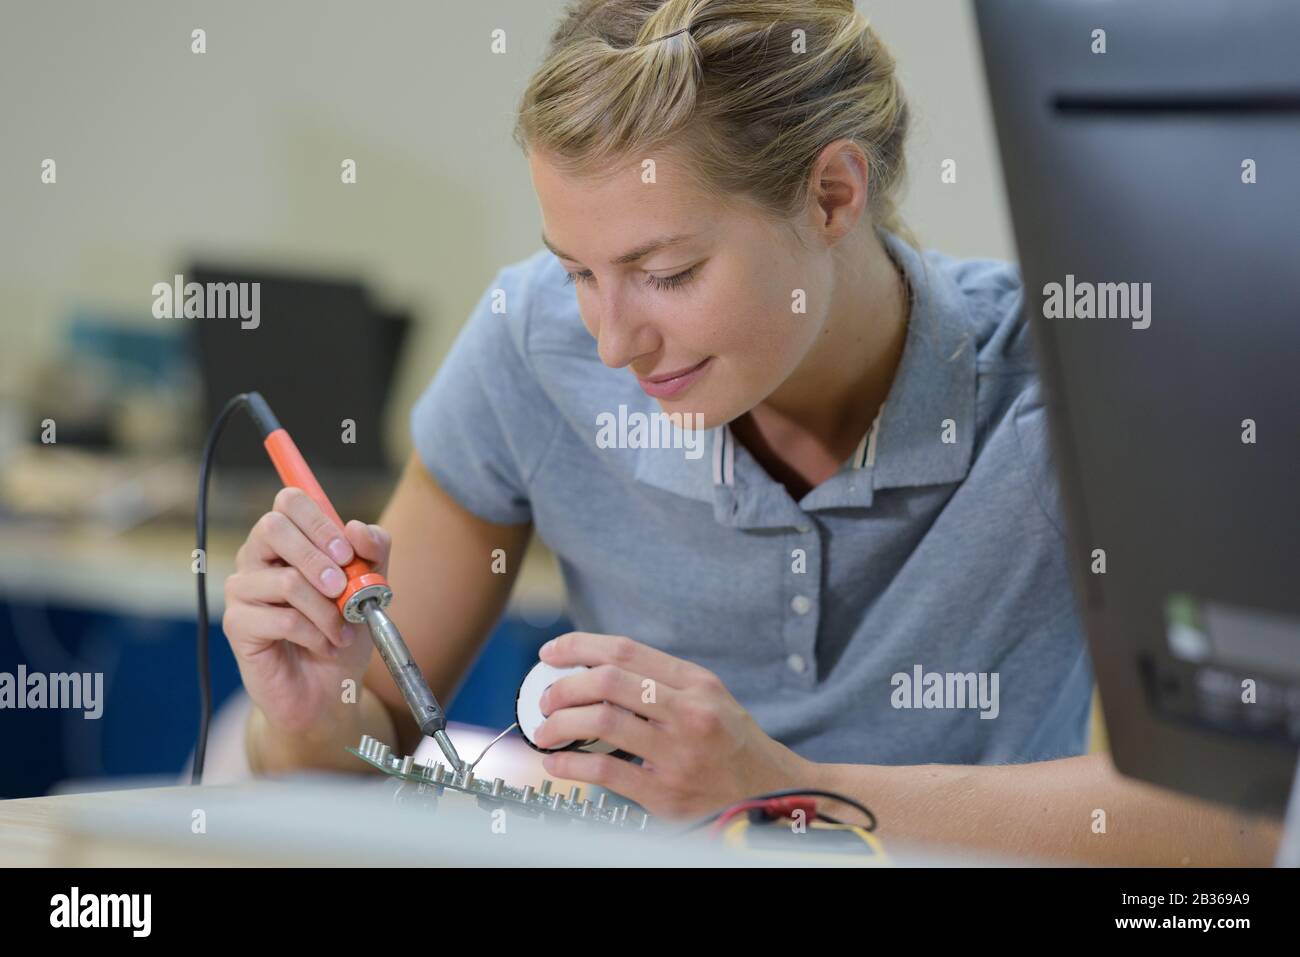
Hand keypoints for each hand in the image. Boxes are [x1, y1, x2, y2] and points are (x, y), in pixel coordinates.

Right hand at [222, 486, 389, 737]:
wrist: (331, 689)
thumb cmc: (344, 631)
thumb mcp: (371, 586)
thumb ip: (373, 551)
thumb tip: (356, 528)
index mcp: (287, 541)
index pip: (289, 501)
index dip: (319, 521)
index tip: (347, 552)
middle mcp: (257, 558)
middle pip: (273, 528)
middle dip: (318, 558)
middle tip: (343, 587)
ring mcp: (242, 590)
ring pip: (285, 581)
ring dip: (326, 610)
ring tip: (343, 629)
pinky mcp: (237, 625)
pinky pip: (281, 619)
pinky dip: (316, 634)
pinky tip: (327, 646)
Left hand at [532, 632, 815, 819]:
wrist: (773, 791)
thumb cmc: (732, 743)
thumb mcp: (708, 698)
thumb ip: (661, 682)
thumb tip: (594, 670)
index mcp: (696, 683)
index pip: (626, 651)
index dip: (580, 647)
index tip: (551, 652)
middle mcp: (689, 712)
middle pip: (609, 681)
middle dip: (564, 686)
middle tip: (545, 698)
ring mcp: (678, 752)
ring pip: (602, 721)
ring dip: (561, 723)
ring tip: (546, 731)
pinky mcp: (667, 792)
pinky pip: (606, 772)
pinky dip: (571, 765)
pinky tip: (556, 764)